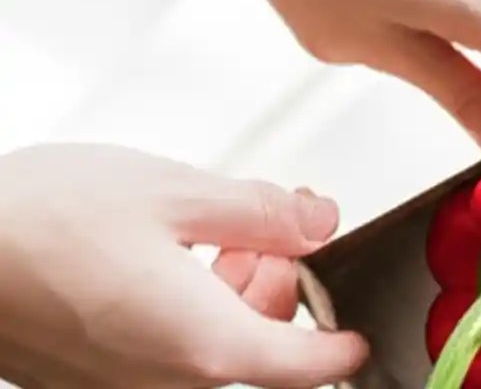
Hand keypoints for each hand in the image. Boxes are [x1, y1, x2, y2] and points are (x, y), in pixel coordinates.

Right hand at [0, 143, 367, 388]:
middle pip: (258, 350)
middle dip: (275, 289)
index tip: (356, 329)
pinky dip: (179, 310)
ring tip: (204, 235)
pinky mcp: (81, 378)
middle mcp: (164, 382)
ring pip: (209, 350)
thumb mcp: (177, 193)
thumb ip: (264, 213)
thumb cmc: (40, 221)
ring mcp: (118, 386)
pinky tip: (157, 258)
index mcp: (206, 344)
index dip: (341, 344)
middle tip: (263, 232)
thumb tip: (320, 224)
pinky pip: (157, 354)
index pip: (308, 367)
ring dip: (227, 294)